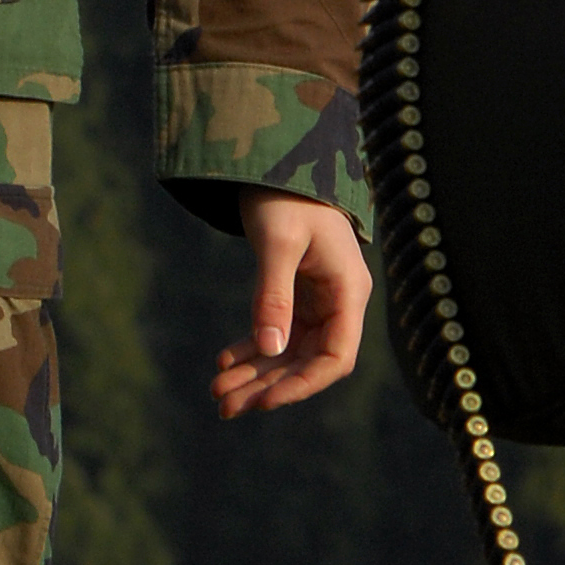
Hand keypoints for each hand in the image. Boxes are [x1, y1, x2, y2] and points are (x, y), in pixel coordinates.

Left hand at [211, 190, 368, 416]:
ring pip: (289, 352)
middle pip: (307, 362)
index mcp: (348, 290)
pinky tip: (225, 363)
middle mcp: (338, 301)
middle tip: (224, 406)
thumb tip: (269, 350)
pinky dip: (252, 349)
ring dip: (256, 373)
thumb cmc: (287, 195)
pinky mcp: (299, 294)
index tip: (264, 401)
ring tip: (216, 393)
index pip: (335, 357)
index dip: (302, 385)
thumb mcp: (277, 242)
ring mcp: (319, 299)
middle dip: (268, 386)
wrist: (281, 158)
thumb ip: (274, 295)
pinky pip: (277, 333)